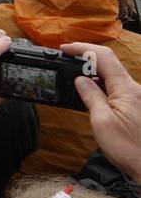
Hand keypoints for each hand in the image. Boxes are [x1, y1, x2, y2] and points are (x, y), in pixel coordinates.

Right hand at [63, 42, 140, 182]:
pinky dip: (100, 85)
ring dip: (92, 72)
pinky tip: (89, 91)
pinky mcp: (136, 106)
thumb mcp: (101, 121)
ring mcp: (136, 97)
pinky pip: (116, 87)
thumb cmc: (129, 149)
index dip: (82, 48)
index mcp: (126, 89)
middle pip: (108, 63)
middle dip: (86, 58)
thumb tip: (80, 79)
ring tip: (73, 76)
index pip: (103, 57)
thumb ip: (90, 96)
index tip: (64, 49)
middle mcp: (134, 89)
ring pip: (112, 75)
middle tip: (65, 60)